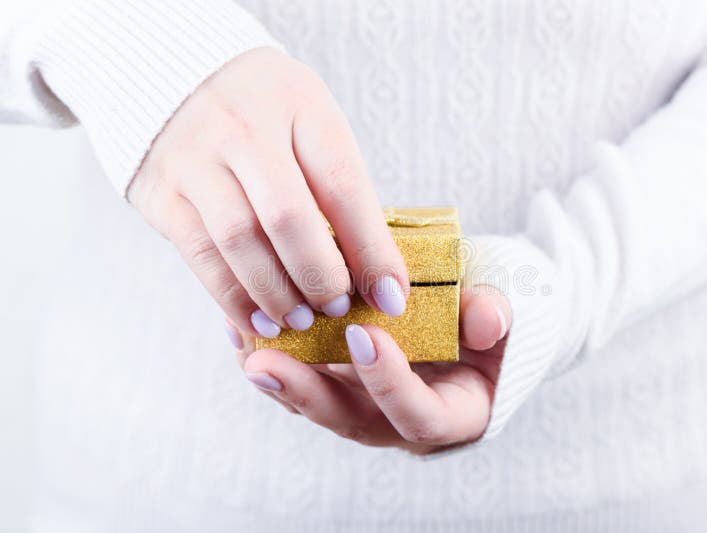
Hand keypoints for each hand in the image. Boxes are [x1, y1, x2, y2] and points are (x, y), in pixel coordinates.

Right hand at [129, 47, 407, 336]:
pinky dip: (232, 297)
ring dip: (276, 293)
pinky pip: (200, 255)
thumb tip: (375, 276)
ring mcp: (195, 158)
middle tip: (338, 308)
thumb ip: (336, 188)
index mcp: (299, 104)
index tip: (391, 297)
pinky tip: (257, 321)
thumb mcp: (309, 122)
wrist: (172, 74)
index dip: (371, 250)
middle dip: (321, 276)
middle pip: (288, 217)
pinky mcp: (162, 191)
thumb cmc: (265, 112)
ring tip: (301, 321)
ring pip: (240, 240)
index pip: (343, 185)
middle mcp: (244, 127)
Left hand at [231, 285, 510, 454]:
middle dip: (305, 392)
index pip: (418, 416)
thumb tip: (487, 321)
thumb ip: (496, 315)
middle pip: (351, 420)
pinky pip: (303, 375)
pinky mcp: (342, 382)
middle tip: (263, 363)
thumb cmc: (489, 320)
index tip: (363, 334)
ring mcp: (368, 404)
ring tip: (240, 338)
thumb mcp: (505, 314)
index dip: (390, 382)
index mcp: (453, 414)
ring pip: (316, 401)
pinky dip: (274, 352)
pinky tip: (240, 324)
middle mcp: (402, 421)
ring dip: (277, 373)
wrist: (470, 319)